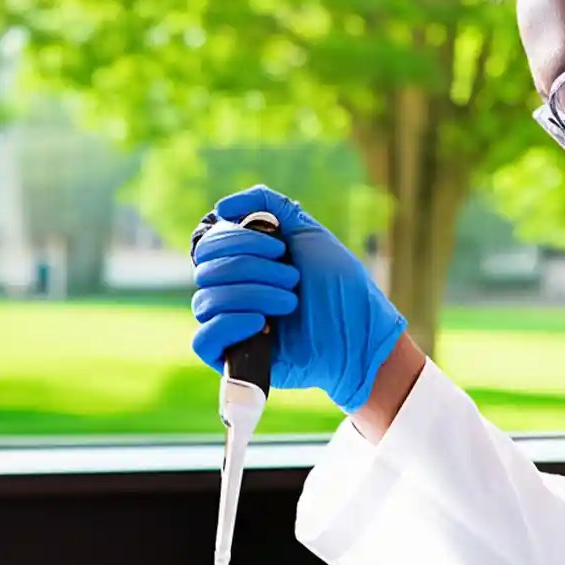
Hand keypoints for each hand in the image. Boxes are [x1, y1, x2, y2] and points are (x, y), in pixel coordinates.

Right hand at [189, 185, 407, 413]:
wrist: (362, 334)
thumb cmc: (340, 286)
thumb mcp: (307, 233)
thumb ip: (269, 205)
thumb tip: (222, 206)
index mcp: (242, 264)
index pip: (209, 246)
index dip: (239, 240)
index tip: (281, 249)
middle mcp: (231, 293)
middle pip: (207, 271)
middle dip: (253, 268)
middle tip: (293, 278)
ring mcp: (231, 326)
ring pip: (206, 302)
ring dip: (254, 295)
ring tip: (291, 302)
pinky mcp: (234, 358)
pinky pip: (203, 340)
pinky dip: (228, 325)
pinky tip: (261, 322)